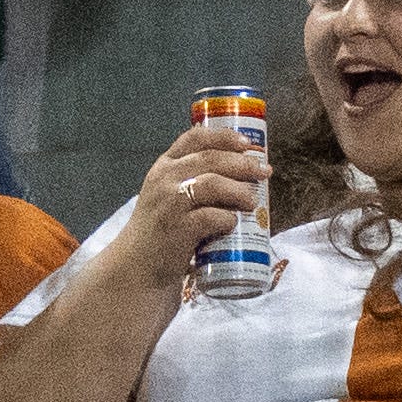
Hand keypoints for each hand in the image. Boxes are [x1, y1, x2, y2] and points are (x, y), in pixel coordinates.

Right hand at [101, 124, 271, 288]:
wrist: (139, 265)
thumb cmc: (162, 229)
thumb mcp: (169, 195)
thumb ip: (193, 180)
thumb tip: (243, 176)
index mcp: (164, 166)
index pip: (195, 138)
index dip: (225, 137)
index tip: (247, 144)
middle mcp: (165, 179)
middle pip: (211, 158)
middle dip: (243, 164)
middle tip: (263, 172)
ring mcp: (170, 204)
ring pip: (213, 184)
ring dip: (239, 191)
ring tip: (251, 201)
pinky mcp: (177, 229)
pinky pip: (211, 217)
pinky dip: (227, 219)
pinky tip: (232, 223)